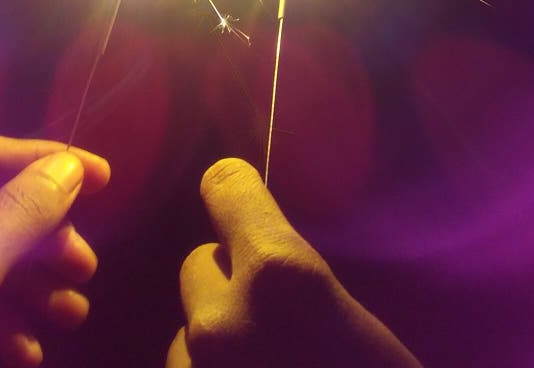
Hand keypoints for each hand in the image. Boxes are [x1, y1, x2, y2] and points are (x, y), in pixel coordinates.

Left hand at [167, 158, 420, 367]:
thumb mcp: (348, 322)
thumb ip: (290, 278)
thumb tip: (250, 250)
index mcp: (281, 274)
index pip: (227, 190)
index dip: (231, 192)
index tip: (230, 191)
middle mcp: (222, 318)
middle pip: (197, 264)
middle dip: (226, 283)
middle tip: (267, 319)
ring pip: (185, 330)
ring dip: (211, 343)